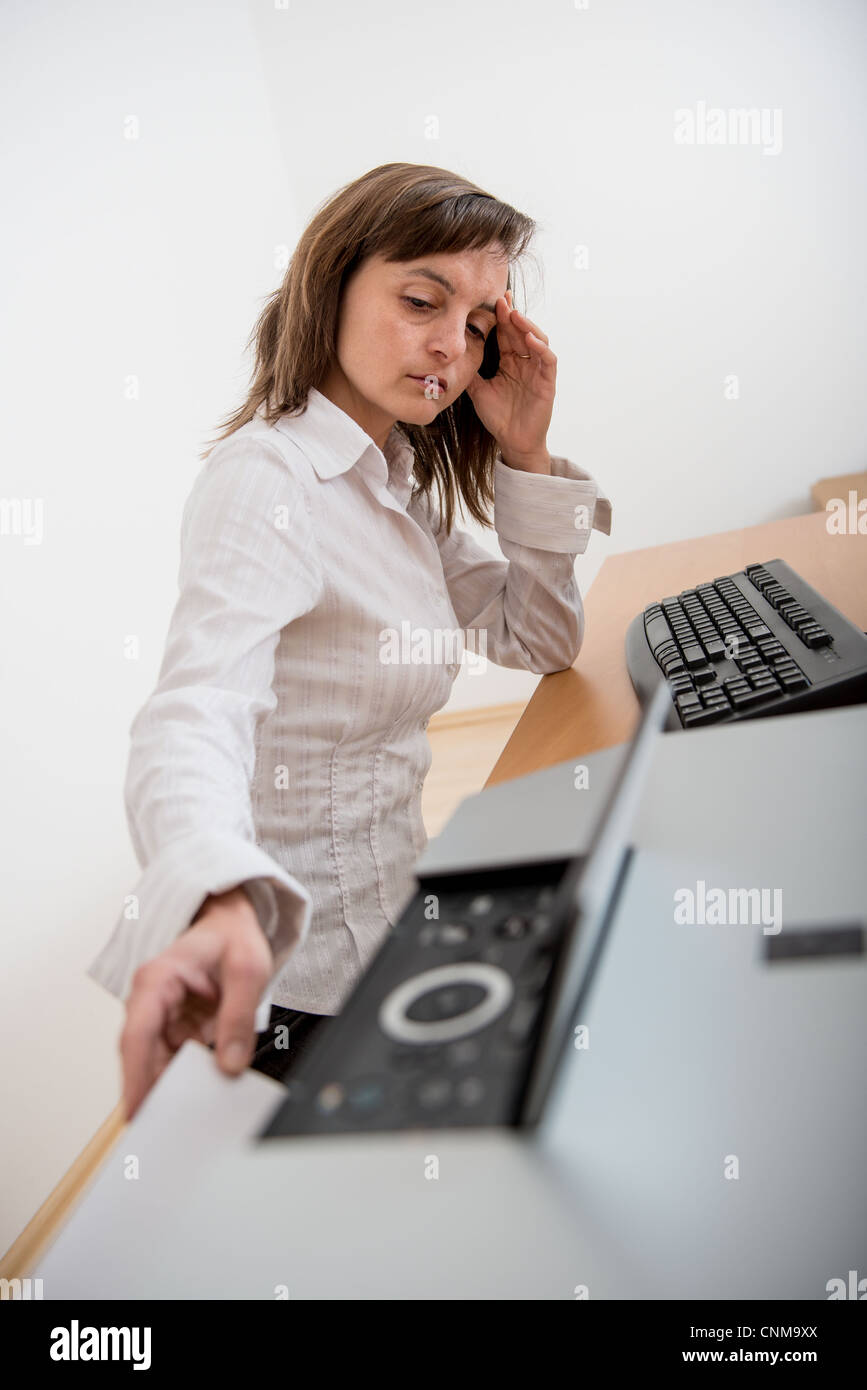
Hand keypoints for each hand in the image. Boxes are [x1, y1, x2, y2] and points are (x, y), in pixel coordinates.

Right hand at [119, 887, 274, 1120]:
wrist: (230, 924)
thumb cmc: (232, 938)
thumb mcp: (248, 970)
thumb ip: (238, 1016)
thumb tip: (229, 1065)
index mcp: (158, 979)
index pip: (137, 1034)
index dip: (135, 1077)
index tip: (137, 1111)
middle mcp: (151, 1001)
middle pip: (143, 1058)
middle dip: (153, 1095)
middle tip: (167, 1134)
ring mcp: (161, 1018)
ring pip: (158, 1065)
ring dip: (171, 1092)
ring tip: (187, 1125)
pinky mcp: (176, 1030)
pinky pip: (176, 1062)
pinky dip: (187, 1082)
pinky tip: (201, 1102)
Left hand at [463, 288, 556, 466]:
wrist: (513, 442)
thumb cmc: (498, 418)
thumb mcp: (478, 391)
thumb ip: (469, 372)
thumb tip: (450, 356)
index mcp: (509, 362)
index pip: (506, 333)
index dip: (500, 317)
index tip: (491, 300)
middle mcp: (524, 362)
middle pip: (521, 331)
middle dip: (512, 314)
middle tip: (501, 299)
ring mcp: (537, 371)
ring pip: (537, 340)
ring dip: (527, 326)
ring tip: (514, 314)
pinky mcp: (547, 382)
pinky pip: (548, 359)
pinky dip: (541, 348)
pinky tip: (529, 339)